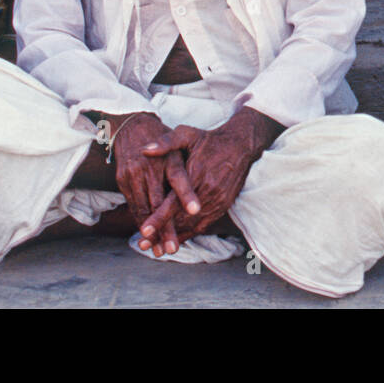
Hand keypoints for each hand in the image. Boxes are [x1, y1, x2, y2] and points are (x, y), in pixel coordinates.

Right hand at [108, 112, 192, 254]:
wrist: (130, 124)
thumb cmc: (161, 135)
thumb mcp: (179, 137)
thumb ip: (193, 162)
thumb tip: (199, 175)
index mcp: (167, 158)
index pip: (179, 178)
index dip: (186, 194)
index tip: (196, 210)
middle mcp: (149, 168)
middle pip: (158, 202)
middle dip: (165, 228)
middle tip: (172, 248)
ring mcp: (133, 175)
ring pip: (143, 208)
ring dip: (151, 231)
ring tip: (158, 249)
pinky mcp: (122, 180)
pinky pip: (132, 205)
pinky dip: (140, 220)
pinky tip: (147, 235)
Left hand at [138, 107, 281, 247]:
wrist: (240, 145)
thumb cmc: (210, 140)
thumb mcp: (187, 134)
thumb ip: (165, 142)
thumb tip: (144, 150)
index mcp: (195, 176)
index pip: (173, 202)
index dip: (158, 218)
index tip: (143, 231)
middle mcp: (207, 192)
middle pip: (181, 219)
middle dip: (162, 234)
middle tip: (143, 245)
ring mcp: (217, 201)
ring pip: (193, 225)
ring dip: (175, 237)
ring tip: (156, 247)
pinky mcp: (223, 205)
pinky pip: (204, 224)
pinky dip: (190, 233)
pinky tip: (177, 237)